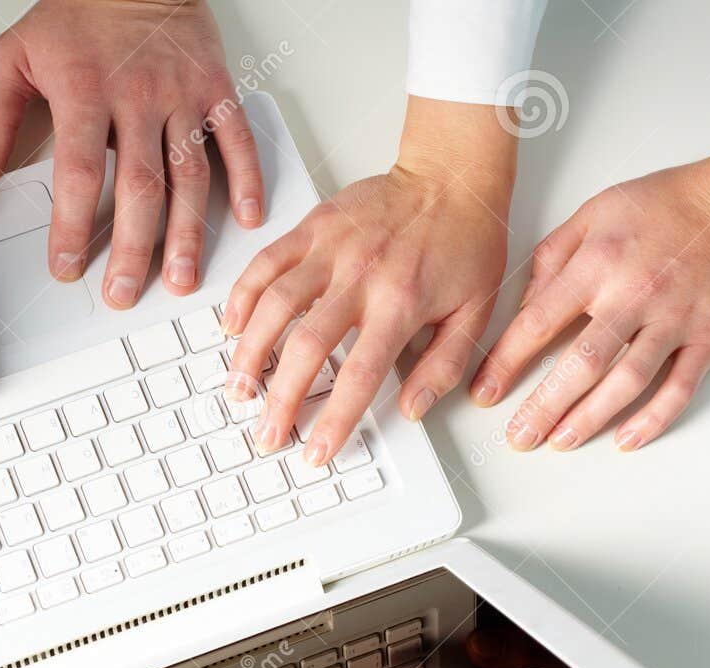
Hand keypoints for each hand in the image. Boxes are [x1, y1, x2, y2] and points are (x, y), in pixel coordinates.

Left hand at [0, 0, 263, 303]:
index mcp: (85, 90)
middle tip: (123, 292)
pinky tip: (247, 218)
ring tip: (181, 278)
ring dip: (188, 234)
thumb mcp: (15, 53)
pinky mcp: (216, 87)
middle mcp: (139, 95)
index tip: (66, 267)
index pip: (78, 173)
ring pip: (189, 175)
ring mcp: (183, 93)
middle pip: (139, 187)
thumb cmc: (77, 11)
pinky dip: (246, 180)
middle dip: (132, 248)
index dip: (73, 227)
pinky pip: (235, 139)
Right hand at [222, 98, 514, 460]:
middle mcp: (362, 276)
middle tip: (268, 432)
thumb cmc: (466, 241)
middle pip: (307, 347)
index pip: (361, 375)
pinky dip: (243, 295)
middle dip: (280, 398)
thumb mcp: (476, 311)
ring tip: (239, 388)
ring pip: (275, 304)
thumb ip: (445, 365)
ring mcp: (331, 248)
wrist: (453, 174)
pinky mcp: (313, 226)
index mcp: (403, 303)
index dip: (334, 420)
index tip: (317, 450)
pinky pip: (266, 261)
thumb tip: (414, 408)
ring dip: (250, 352)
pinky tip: (232, 326)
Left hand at [471, 123, 709, 451]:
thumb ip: (553, 258)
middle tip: (520, 436)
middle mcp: (635, 294)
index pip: (538, 322)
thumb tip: (523, 305)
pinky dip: (653, 418)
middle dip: (544, 406)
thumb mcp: (595, 212)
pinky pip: (680, 386)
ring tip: (560, 441)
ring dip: (590, 418)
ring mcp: (675, 318)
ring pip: (627, 382)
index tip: (485, 392)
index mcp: (598, 263)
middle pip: (581, 363)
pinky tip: (626, 439)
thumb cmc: (668, 203)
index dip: (506, 362)